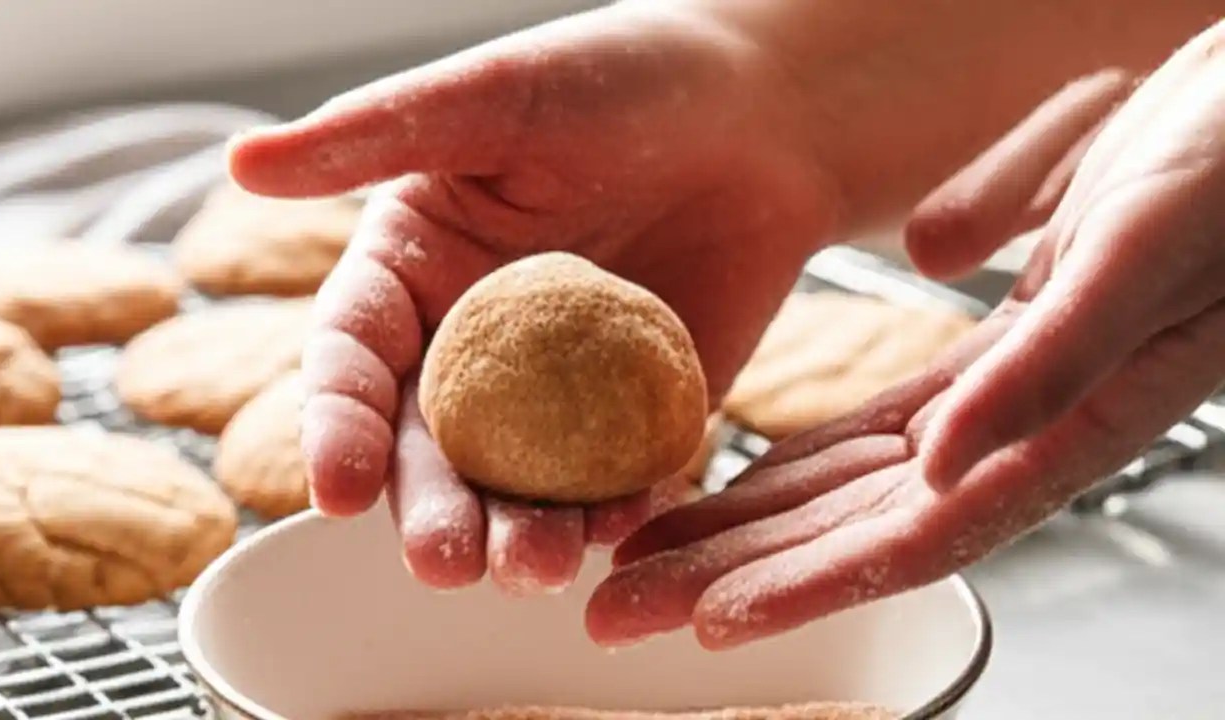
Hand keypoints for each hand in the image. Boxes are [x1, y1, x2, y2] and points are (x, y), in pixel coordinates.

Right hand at [227, 2, 838, 593]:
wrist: (764, 110)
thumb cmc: (619, 78)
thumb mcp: (492, 97)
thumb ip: (372, 135)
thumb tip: (240, 163)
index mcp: (415, 271)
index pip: (354, 360)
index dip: (337, 426)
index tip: (338, 490)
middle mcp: (474, 343)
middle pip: (430, 447)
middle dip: (429, 510)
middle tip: (446, 561)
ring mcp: (559, 388)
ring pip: (516, 481)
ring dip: (518, 533)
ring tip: (536, 567)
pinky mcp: (638, 412)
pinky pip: (616, 478)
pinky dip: (613, 510)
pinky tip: (616, 532)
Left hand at [587, 21, 1224, 648]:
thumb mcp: (1140, 252)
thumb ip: (1048, 364)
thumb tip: (945, 464)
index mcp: (1061, 427)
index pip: (910, 538)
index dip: (806, 585)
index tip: (707, 619)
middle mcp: (1016, 429)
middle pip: (851, 529)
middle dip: (735, 574)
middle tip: (627, 607)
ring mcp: (994, 396)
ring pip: (846, 485)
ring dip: (745, 528)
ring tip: (650, 558)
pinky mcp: (981, 351)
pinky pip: (871, 426)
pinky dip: (798, 460)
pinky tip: (735, 483)